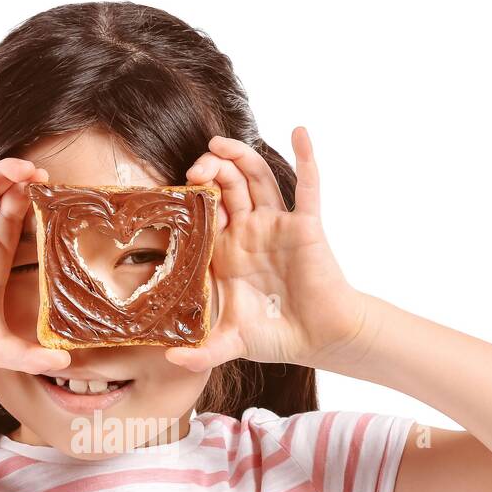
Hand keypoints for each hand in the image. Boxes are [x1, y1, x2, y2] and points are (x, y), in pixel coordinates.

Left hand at [166, 126, 370, 372]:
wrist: (320, 339)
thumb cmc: (278, 337)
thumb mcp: (231, 343)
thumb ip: (202, 353)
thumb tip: (171, 360)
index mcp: (227, 253)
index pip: (205, 214)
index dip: (193, 200)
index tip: (181, 195)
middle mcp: (250, 233)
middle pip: (227, 187)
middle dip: (210, 171)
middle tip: (196, 168)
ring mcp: (277, 225)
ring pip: (256, 179)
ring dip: (240, 157)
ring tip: (220, 143)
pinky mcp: (305, 225)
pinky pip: (308, 186)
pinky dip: (306, 157)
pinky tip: (299, 131)